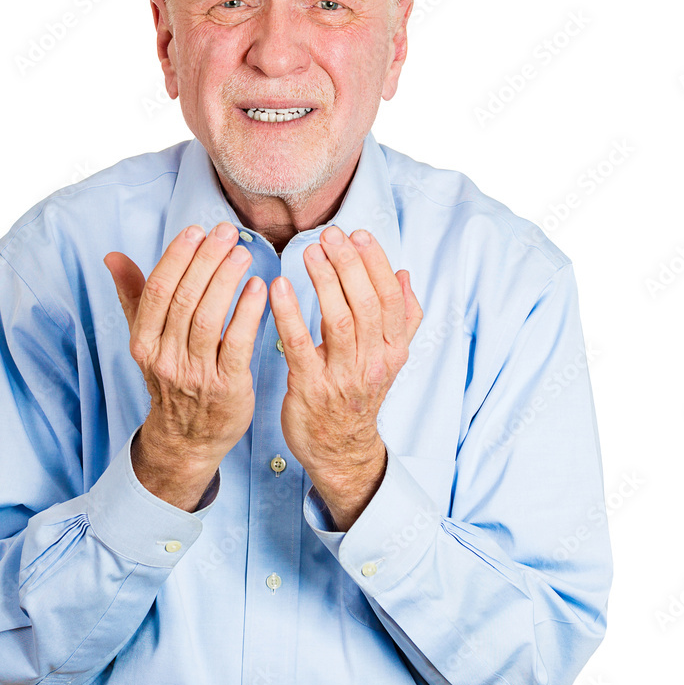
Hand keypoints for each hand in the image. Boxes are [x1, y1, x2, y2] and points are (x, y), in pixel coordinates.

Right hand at [104, 221, 266, 509]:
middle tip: (226, 233)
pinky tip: (259, 288)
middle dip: (206, 261)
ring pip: (208, 318)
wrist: (188, 439)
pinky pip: (237, 344)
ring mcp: (195, 375)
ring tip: (243, 253)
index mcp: (144, 341)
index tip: (196, 230)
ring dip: (226, 281)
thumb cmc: (171, 377)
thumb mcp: (147, 339)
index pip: (157, 290)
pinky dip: (248, 313)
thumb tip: (113, 256)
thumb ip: (134, 295)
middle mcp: (165, 358)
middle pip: (184, 299)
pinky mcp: (227, 387)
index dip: (176, 257)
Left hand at [269, 225, 422, 528]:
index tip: (358, 234)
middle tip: (331, 235)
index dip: (375, 264)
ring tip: (310, 251)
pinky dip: (290, 313)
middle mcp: (373, 362)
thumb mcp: (388, 358)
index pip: (392, 298)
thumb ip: (402, 317)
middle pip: (368, 305)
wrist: (339, 449)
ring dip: (325, 282)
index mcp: (393, 350)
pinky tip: (278, 287)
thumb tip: (405, 274)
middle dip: (350, 265)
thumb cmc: (358, 394)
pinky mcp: (310, 388)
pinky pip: (299, 345)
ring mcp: (343, 377)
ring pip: (340, 321)